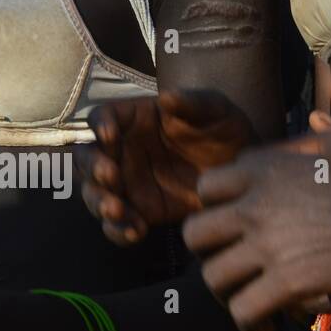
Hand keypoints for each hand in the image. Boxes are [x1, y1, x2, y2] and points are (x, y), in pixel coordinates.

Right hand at [74, 90, 254, 244]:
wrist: (244, 172)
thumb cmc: (225, 130)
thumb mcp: (216, 110)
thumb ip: (193, 103)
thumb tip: (168, 97)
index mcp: (132, 120)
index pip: (102, 117)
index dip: (99, 125)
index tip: (110, 135)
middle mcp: (121, 151)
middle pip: (86, 157)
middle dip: (92, 168)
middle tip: (110, 176)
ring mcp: (127, 183)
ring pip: (94, 193)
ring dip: (98, 201)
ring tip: (117, 210)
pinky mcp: (140, 211)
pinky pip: (117, 224)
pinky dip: (118, 230)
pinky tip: (135, 232)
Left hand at [183, 144, 330, 330]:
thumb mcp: (328, 154)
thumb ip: (302, 148)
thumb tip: (312, 127)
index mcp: (260, 170)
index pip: (206, 188)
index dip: (213, 209)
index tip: (230, 223)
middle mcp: (254, 204)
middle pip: (196, 234)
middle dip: (208, 253)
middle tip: (228, 263)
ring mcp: (269, 243)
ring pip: (214, 276)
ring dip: (227, 293)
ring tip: (243, 299)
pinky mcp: (290, 279)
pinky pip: (245, 308)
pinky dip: (250, 322)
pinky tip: (262, 326)